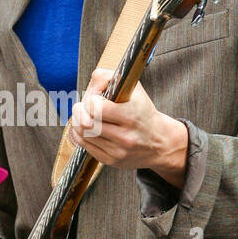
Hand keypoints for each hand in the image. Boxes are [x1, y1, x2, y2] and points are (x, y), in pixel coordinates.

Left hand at [69, 69, 188, 186]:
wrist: (159, 143)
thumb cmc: (143, 112)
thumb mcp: (134, 89)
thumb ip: (108, 78)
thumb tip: (90, 84)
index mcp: (131, 116)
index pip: (96, 108)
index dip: (90, 100)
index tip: (96, 98)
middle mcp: (125, 137)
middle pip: (86, 122)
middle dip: (80, 111)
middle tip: (84, 107)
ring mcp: (117, 151)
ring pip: (82, 134)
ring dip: (78, 122)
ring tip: (85, 115)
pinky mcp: (111, 161)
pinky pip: (84, 146)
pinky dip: (80, 134)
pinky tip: (86, 127)